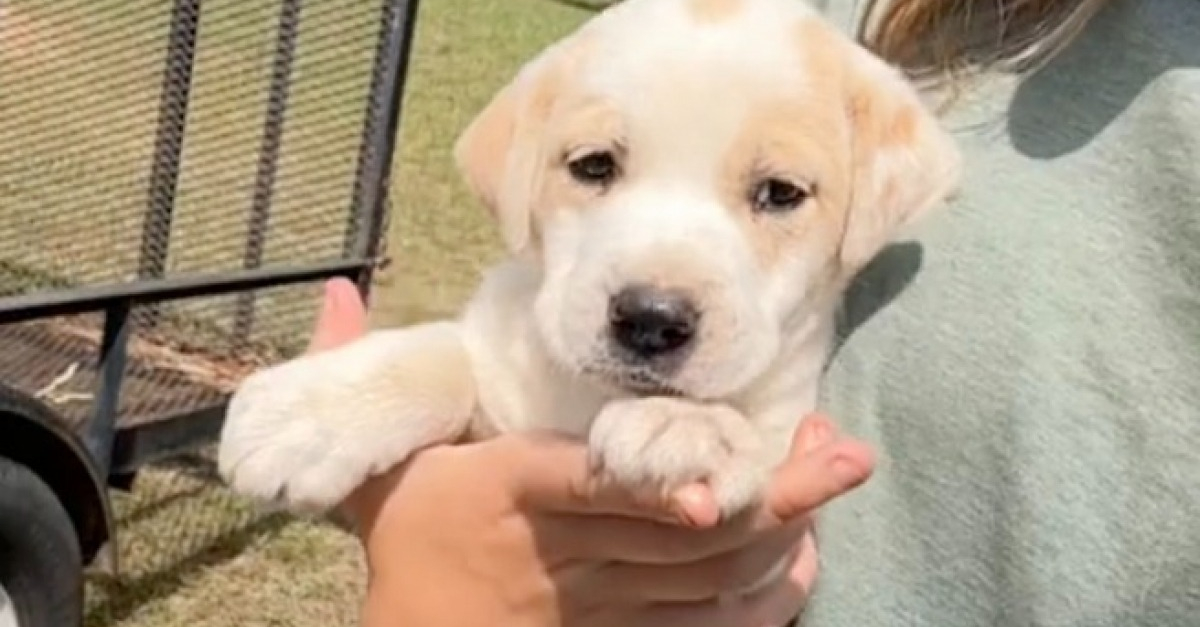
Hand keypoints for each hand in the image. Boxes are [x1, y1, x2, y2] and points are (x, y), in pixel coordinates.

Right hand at [308, 278, 873, 626]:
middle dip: (770, 497)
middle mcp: (568, 550)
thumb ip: (362, 375)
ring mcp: (602, 603)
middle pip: (679, 532)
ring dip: (778, 536)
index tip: (716, 483)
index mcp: (513, 492)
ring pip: (705, 578)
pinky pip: (705, 625)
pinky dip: (758, 598)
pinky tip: (799, 558)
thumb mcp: (375, 465)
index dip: (657, 487)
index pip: (592, 486)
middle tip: (841, 453)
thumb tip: (333, 288)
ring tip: (834, 481)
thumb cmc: (406, 544)